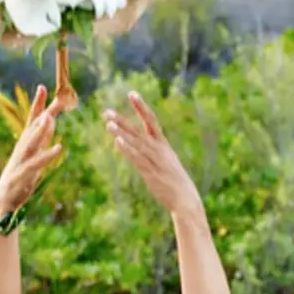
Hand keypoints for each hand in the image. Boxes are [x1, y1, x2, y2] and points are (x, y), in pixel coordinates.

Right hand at [0, 86, 64, 216]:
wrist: (4, 201)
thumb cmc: (20, 179)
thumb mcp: (34, 158)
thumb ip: (41, 141)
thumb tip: (50, 125)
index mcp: (25, 144)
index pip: (32, 120)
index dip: (37, 104)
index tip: (43, 87)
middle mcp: (22, 149)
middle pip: (33, 127)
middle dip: (42, 111)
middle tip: (54, 96)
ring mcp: (21, 161)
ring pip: (31, 142)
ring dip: (41, 129)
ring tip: (51, 117)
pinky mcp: (22, 175)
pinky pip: (36, 163)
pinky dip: (47, 155)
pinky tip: (59, 148)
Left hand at [104, 93, 201, 215]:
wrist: (186, 199)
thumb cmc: (175, 182)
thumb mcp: (166, 163)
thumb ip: (151, 153)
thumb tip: (133, 146)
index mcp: (164, 145)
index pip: (151, 121)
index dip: (141, 107)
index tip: (131, 93)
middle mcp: (159, 150)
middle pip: (139, 130)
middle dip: (123, 120)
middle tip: (107, 111)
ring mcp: (155, 161)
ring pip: (136, 143)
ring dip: (122, 133)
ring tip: (108, 123)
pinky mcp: (151, 173)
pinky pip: (137, 158)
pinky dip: (127, 150)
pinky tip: (117, 141)